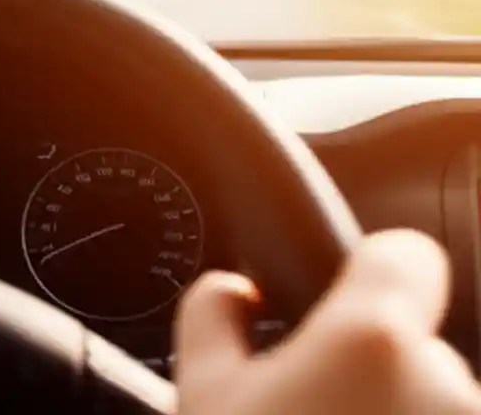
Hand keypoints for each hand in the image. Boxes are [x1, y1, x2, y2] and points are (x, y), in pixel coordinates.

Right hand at [176, 229, 480, 413]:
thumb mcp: (203, 394)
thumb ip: (213, 314)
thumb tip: (228, 289)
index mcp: (372, 342)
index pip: (406, 253)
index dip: (369, 268)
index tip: (343, 298)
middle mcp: (449, 386)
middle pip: (415, 343)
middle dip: (372, 370)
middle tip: (315, 410)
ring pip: (437, 401)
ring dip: (398, 412)